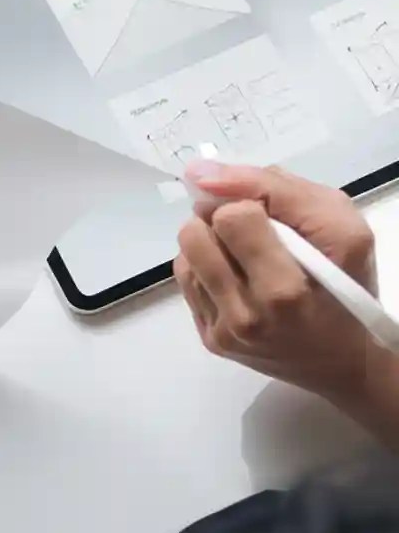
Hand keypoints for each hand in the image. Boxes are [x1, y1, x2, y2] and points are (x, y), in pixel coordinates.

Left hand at [174, 162, 385, 405]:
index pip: (231, 218)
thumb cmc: (346, 287)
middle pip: (195, 233)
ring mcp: (222, 332)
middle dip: (219, 220)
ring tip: (243, 255)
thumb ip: (277, 191)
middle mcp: (245, 317)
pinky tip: (235, 275)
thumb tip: (202, 172)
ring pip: (185, 253)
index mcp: (284, 292)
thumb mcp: (340, 229)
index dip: (247, 204)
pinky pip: (185, 280)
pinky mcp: (209, 339)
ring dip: (209, 243)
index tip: (267, 214)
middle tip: (248, 231)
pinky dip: (205, 267)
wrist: (342, 359)